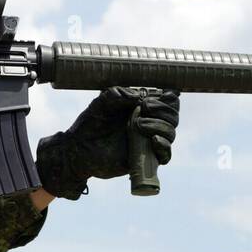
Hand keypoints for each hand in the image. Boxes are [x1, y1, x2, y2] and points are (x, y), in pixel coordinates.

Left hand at [36, 87, 178, 199]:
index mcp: (142, 108)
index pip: (168, 101)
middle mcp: (149, 123)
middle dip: (163, 110)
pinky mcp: (145, 158)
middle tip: (145, 107)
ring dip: (160, 126)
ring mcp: (148, 141)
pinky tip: (153, 140)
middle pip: (173, 116)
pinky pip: (165, 155)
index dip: (170, 97)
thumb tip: (138, 96)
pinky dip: (164, 147)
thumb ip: (117, 94)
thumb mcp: (101, 103)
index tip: (162, 93)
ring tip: (139, 124)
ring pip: (170, 133)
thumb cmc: (90, 123)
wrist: (78, 149)